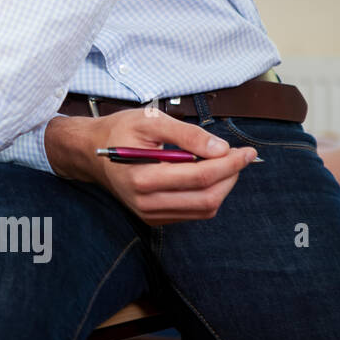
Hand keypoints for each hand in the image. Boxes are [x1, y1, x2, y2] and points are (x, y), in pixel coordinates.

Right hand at [77, 109, 257, 223]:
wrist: (93, 152)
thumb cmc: (121, 132)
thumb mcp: (151, 120)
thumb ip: (186, 134)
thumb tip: (221, 148)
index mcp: (142, 177)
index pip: (200, 176)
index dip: (229, 164)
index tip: (246, 151)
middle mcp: (145, 202)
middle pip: (207, 197)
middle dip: (230, 176)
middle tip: (239, 156)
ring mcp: (150, 214)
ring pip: (204, 209)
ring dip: (223, 187)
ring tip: (224, 164)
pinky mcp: (154, 218)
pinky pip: (194, 213)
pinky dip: (209, 195)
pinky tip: (206, 176)